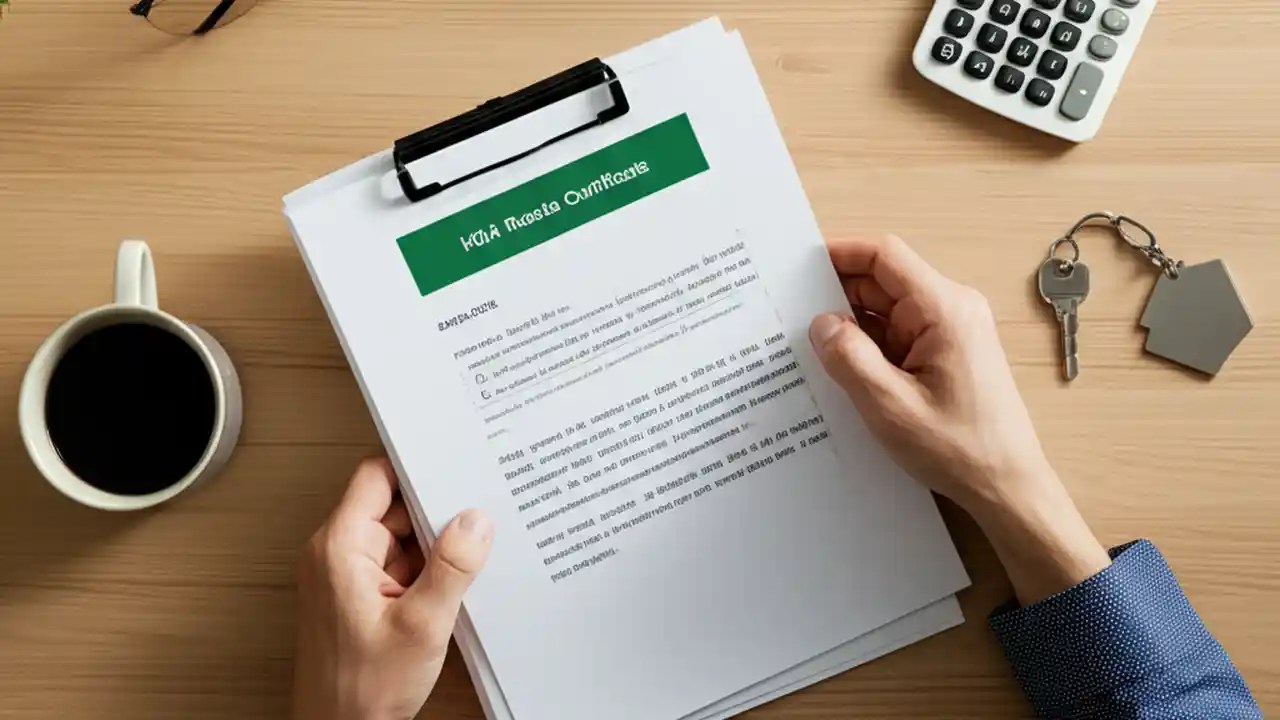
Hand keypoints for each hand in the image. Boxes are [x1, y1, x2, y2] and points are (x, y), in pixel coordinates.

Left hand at [293, 458, 493, 719]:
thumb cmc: (360, 690)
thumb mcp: (421, 625)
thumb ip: (451, 567)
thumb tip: (476, 520)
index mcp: (340, 546)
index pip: (376, 476)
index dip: (416, 465)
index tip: (455, 460)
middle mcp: (338, 553)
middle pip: (394, 504)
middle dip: (437, 510)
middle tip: (481, 513)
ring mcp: (349, 574)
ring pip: (402, 535)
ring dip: (435, 544)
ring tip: (474, 553)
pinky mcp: (362, 595)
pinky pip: (400, 564)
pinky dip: (428, 569)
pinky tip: (456, 581)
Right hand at [808, 235, 1108, 602]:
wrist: (1007, 486)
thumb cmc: (958, 448)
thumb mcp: (890, 406)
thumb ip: (850, 358)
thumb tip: (820, 323)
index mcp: (944, 309)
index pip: (885, 256)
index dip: (839, 253)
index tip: (796, 265)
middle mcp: (950, 309)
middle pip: (882, 281)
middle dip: (836, 294)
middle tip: (787, 314)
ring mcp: (948, 331)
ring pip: (885, 311)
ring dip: (849, 326)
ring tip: (806, 346)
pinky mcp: (944, 353)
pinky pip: (895, 336)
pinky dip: (866, 347)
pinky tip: (838, 368)